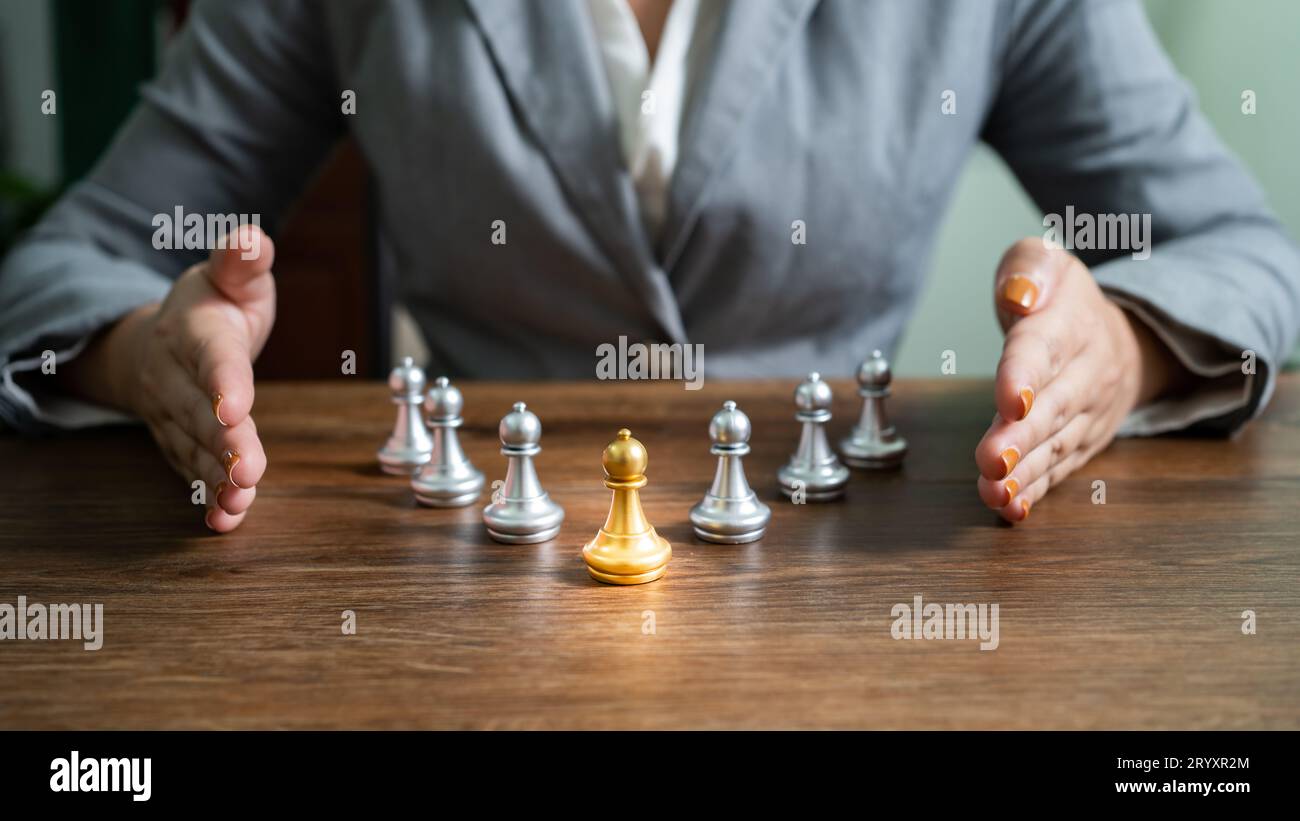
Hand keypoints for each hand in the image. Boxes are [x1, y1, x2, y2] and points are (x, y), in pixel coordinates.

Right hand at [60, 225, 275, 531]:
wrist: (162, 338)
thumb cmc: (214, 304)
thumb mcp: (232, 275)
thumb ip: (244, 260)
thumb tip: (254, 239)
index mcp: (194, 329)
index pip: (210, 355)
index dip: (223, 381)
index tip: (236, 408)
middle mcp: (174, 374)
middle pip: (199, 412)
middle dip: (223, 443)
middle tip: (247, 470)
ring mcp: (172, 412)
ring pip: (193, 447)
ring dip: (216, 478)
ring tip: (240, 500)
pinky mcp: (178, 440)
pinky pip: (190, 469)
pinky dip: (208, 495)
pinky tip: (228, 518)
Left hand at [975, 238, 1185, 522]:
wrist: (1120, 339)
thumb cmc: (1062, 300)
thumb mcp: (1047, 262)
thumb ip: (1028, 268)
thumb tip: (1018, 293)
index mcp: (1070, 324)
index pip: (1045, 349)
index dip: (1025, 374)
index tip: (1009, 400)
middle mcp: (1085, 374)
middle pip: (1053, 408)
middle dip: (1022, 438)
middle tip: (992, 459)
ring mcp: (1087, 414)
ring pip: (1055, 447)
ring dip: (1024, 473)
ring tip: (994, 492)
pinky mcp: (1080, 445)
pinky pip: (1058, 470)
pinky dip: (1035, 491)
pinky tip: (1010, 509)